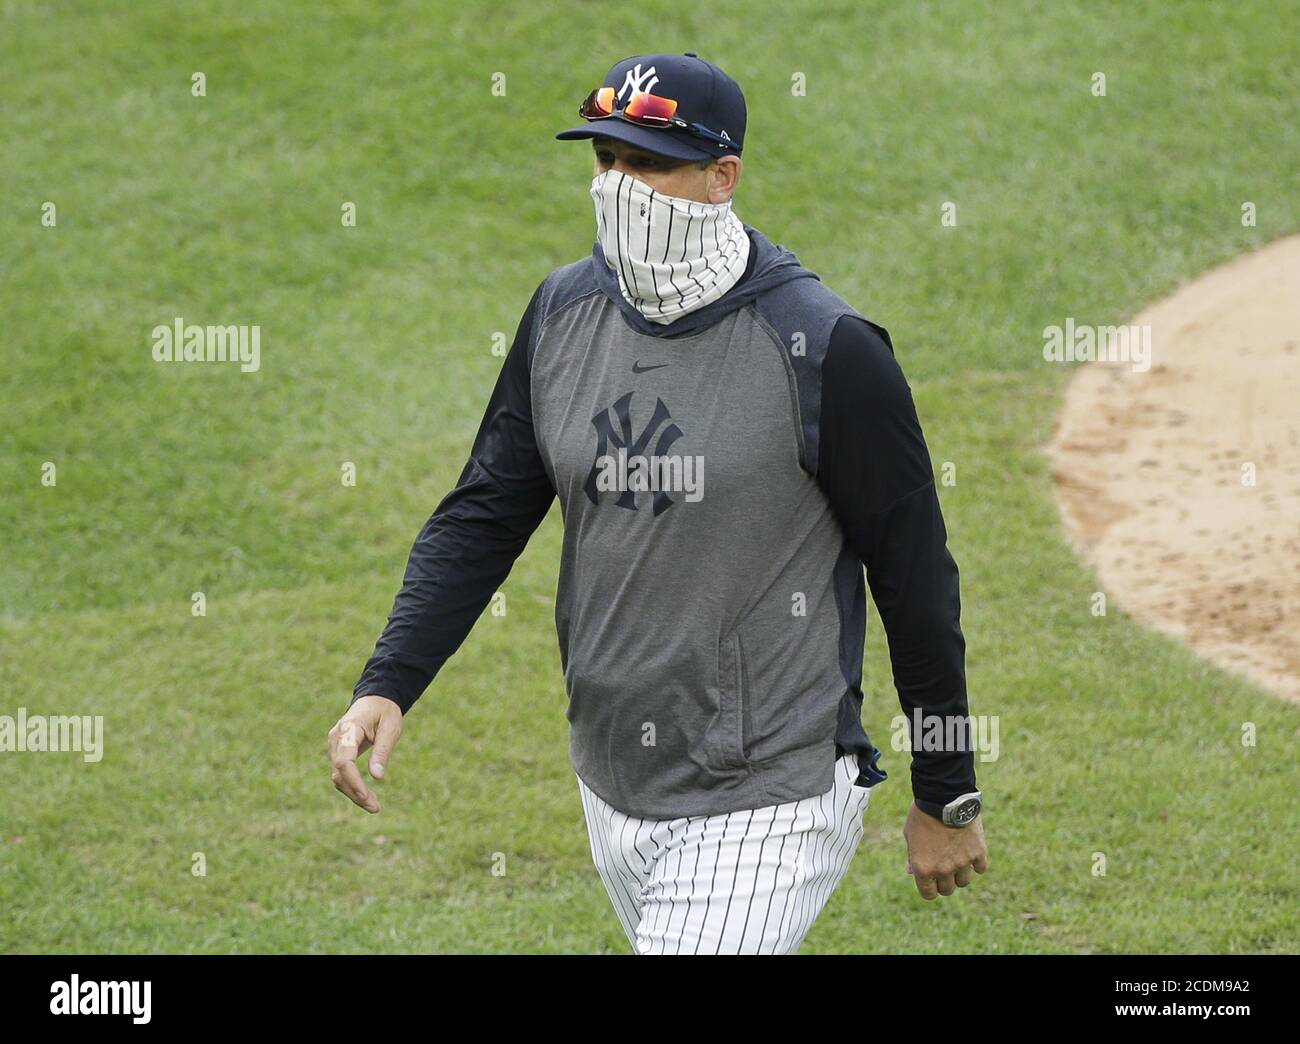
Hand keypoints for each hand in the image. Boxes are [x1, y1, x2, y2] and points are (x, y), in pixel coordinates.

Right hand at [327, 695, 403, 812]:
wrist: (375, 699)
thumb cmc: (385, 711)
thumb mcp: (391, 728)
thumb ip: (382, 751)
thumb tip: (377, 778)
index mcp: (348, 729)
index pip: (344, 761)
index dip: (353, 781)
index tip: (366, 796)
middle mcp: (336, 739)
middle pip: (339, 772)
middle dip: (355, 793)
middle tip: (376, 808)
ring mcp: (335, 746)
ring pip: (338, 777)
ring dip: (354, 794)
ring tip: (375, 807)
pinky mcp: (338, 753)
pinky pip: (342, 774)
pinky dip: (352, 787)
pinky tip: (366, 797)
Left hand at [903, 802, 987, 899]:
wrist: (944, 797)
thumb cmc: (922, 814)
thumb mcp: (910, 835)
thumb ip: (912, 856)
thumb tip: (911, 872)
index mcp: (923, 868)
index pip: (929, 894)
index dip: (929, 889)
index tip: (931, 882)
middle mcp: (943, 870)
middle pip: (948, 890)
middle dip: (944, 882)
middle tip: (944, 868)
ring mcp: (962, 863)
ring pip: (964, 882)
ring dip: (960, 874)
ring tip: (957, 858)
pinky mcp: (978, 853)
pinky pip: (980, 868)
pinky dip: (976, 863)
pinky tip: (970, 852)